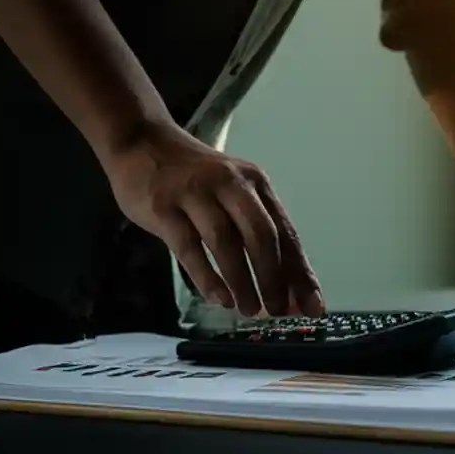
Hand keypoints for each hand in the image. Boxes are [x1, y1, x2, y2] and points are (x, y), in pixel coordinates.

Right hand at [101, 120, 323, 317]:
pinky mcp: (163, 206)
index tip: (312, 305)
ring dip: (242, 281)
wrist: (141, 142)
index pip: (286, 233)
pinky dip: (206, 276)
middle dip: (274, 278)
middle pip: (262, 235)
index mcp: (257, 184)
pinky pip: (188, 247)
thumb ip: (254, 235)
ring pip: (226, 242)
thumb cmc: (194, 178)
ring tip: (250, 310)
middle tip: (278, 311)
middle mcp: (231, 185)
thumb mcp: (232, 194)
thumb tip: (283, 288)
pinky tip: (219, 297)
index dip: (300, 272)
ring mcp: (195, 193)